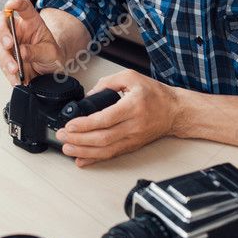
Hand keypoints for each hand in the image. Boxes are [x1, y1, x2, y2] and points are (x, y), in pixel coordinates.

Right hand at [0, 0, 65, 84]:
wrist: (50, 72)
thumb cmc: (52, 56)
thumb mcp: (51, 53)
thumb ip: (37, 51)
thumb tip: (21, 52)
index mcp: (31, 22)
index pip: (23, 7)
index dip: (15, 2)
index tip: (11, 4)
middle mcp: (17, 31)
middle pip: (2, 23)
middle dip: (2, 33)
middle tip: (9, 44)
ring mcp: (9, 44)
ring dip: (5, 58)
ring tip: (15, 69)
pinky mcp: (5, 58)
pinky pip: (1, 63)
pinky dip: (7, 71)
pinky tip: (15, 77)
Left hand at [55, 69, 178, 166]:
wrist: (175, 111)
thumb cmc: (155, 94)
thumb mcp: (131, 77)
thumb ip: (107, 83)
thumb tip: (88, 96)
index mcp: (133, 106)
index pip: (106, 119)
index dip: (85, 124)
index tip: (70, 124)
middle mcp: (133, 125)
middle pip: (102, 138)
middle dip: (78, 139)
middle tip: (62, 136)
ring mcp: (133, 138)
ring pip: (105, 150)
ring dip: (83, 151)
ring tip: (67, 148)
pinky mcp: (132, 146)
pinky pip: (111, 155)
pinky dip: (94, 159)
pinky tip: (81, 160)